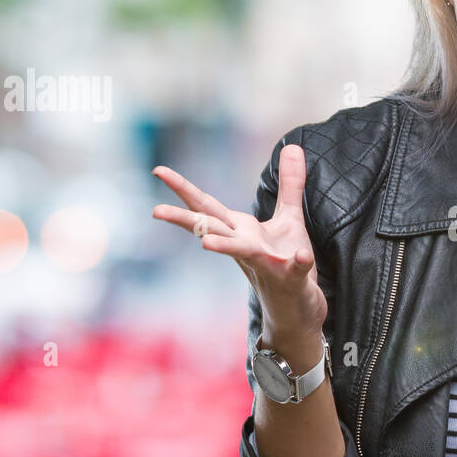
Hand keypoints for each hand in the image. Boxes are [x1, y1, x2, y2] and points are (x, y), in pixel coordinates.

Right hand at [151, 144, 326, 345]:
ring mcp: (266, 266)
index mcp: (240, 230)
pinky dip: (298, 262)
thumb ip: (291, 183)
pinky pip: (294, 271)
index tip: (158, 171)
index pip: (207, 207)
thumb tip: (292, 145)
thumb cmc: (286, 262)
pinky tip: (302, 255)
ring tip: (206, 244)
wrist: (298, 310)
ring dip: (225, 247)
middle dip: (184, 219)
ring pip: (242, 253)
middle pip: (211, 228)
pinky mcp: (291, 282)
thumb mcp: (290, 218)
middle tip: (155, 210)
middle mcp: (245, 247)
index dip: (183, 188)